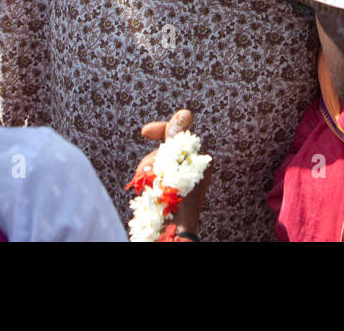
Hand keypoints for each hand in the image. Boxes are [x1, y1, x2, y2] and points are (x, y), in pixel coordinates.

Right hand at [136, 109, 209, 235]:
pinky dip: (147, 184)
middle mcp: (192, 168)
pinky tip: (147, 193)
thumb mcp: (175, 164)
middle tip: (149, 174)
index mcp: (199, 159)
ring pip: (156, 165)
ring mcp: (180, 181)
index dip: (163, 129)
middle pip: (164, 150)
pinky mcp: (169, 192)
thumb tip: (184, 113)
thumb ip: (177, 138)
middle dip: (151, 159)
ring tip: (148, 188)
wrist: (173, 230)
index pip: (182, 133)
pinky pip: (154, 179)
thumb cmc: (176, 200)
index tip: (144, 133)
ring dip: (147, 173)